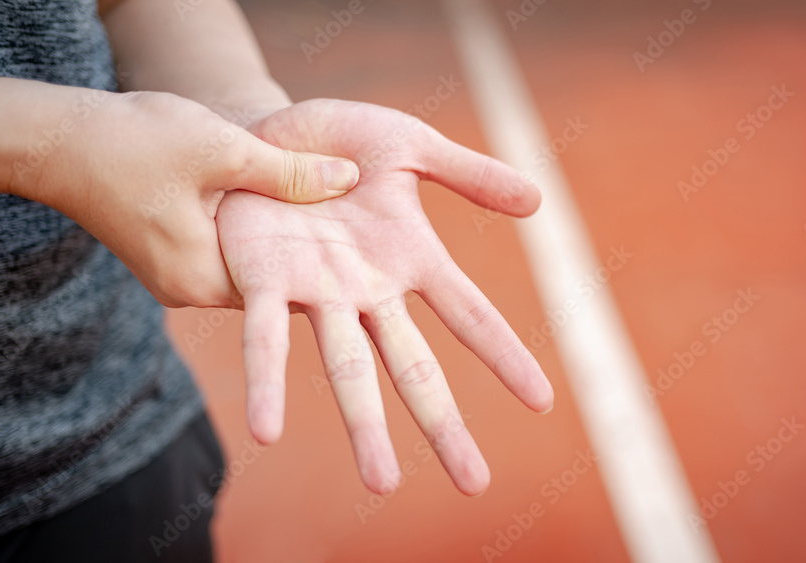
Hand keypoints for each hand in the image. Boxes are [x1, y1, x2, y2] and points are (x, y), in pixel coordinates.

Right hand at [16, 88, 358, 307]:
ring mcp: (175, 276)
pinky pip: (223, 252)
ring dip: (275, 242)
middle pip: (266, 282)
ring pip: (246, 265)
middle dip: (304, 258)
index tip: (364, 259)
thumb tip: (350, 179)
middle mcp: (189, 291)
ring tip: (329, 221)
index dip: (323, 272)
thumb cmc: (135, 142)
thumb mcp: (225, 152)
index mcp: (203, 280)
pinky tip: (278, 208)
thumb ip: (288, 172)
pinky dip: (248, 233)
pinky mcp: (168, 256)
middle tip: (357, 238)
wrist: (55, 140)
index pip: (282, 294)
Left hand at [215, 99, 553, 495]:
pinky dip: (267, 384)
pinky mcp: (264, 280)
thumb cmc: (340, 139)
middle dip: (443, 424)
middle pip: (415, 366)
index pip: (471, 314)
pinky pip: (264, 338)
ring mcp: (319, 291)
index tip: (543, 402)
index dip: (505, 355)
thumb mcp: (412, 147)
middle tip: (476, 483)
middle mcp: (371, 290)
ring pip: (347, 369)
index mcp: (411, 258)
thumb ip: (469, 174)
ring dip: (364, 426)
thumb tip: (539, 203)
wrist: (263, 127)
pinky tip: (266, 432)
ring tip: (381, 485)